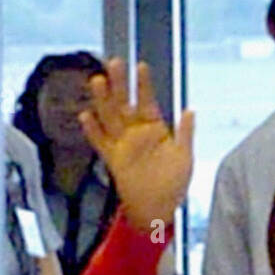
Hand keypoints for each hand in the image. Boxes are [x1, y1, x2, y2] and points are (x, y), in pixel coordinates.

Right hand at [80, 59, 194, 234]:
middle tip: (114, 63)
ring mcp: (123, 145)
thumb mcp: (185, 158)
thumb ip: (185, 134)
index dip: (144, 85)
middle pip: (124, 103)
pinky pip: (100, 142)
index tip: (140, 66)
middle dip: (119, 84)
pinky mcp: (113, 159)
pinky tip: (85, 116)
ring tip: (97, 81)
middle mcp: (136, 132)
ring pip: (110, 117)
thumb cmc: (173, 185)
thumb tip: (190, 111)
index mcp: (154, 128)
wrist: (159, 210)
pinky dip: (92, 130)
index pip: (147, 100)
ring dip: (103, 100)